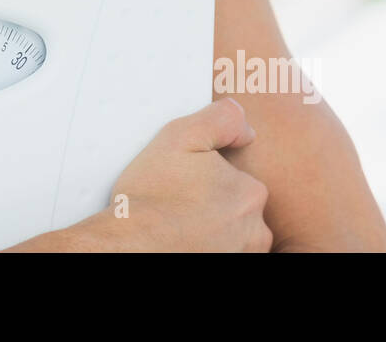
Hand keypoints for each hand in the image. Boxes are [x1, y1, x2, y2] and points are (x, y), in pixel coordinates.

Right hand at [65, 97, 271, 251]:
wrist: (130, 245)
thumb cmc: (151, 197)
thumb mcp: (181, 136)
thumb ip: (223, 120)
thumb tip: (247, 131)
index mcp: (251, 192)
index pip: (238, 179)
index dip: (210, 177)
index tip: (186, 182)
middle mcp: (255, 230)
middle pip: (238, 210)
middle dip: (214, 205)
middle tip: (179, 204)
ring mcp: (241, 254)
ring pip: (232, 236)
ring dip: (212, 230)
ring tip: (178, 224)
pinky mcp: (226, 266)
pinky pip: (223, 252)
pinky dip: (207, 247)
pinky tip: (183, 241)